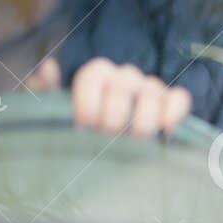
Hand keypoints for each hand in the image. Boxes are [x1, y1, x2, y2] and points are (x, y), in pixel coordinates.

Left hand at [23, 55, 191, 138]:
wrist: (101, 155)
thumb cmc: (75, 133)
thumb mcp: (51, 115)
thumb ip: (44, 93)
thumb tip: (48, 67)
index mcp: (95, 74)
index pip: (94, 74)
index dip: (88, 101)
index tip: (82, 126)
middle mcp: (124, 77)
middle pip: (125, 83)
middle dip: (114, 115)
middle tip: (106, 139)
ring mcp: (149, 90)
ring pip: (153, 91)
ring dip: (143, 119)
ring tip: (132, 142)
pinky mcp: (171, 105)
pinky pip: (179, 99)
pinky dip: (174, 112)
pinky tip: (164, 132)